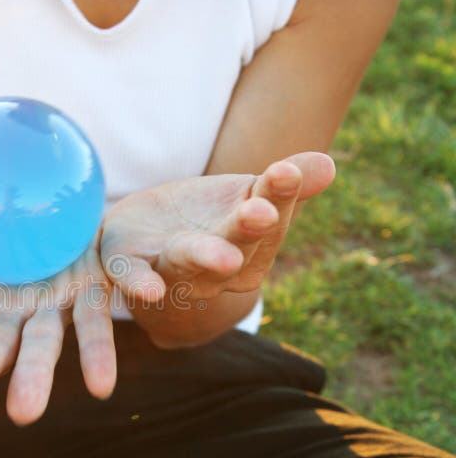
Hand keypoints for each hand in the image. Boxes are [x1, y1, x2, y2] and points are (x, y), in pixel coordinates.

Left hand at [100, 152, 335, 300]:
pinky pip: (134, 277)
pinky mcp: (128, 266)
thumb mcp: (246, 196)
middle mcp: (216, 268)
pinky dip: (142, 284)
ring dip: (205, 258)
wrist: (148, 245)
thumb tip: (329, 165)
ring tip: (224, 257)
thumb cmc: (208, 219)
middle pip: (238, 246)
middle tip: (261, 213)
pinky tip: (150, 292)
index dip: (280, 195)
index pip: (271, 217)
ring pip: (189, 262)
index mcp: (251, 247)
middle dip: (249, 230)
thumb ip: (282, 185)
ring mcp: (173, 269)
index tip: (287, 170)